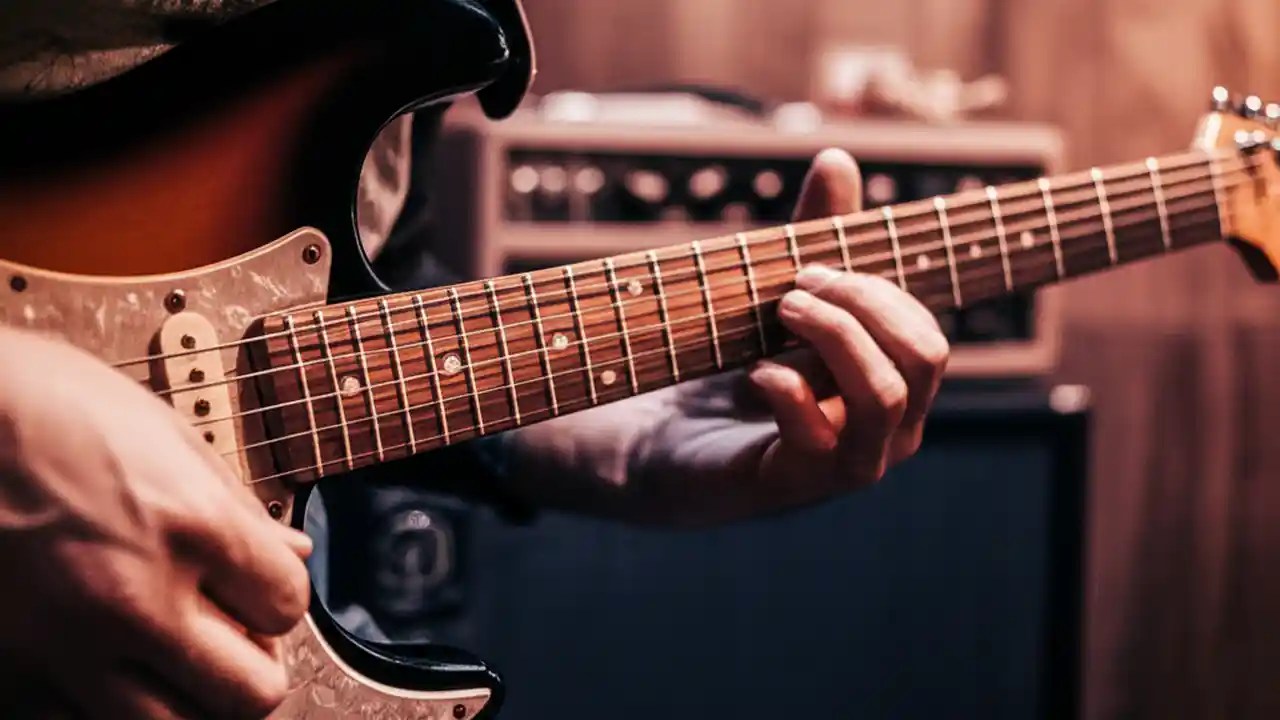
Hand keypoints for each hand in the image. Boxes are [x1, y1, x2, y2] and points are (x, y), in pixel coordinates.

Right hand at [0, 327, 311, 718]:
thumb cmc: (44, 404)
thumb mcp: (162, 432)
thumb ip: (236, 506)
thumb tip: (294, 551)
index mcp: (191, 525)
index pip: (288, 606)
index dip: (277, 596)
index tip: (256, 585)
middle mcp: (136, 595)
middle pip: (252, 695)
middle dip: (250, 666)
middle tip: (228, 638)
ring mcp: (66, 644)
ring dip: (185, 698)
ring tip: (170, 660)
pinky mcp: (7, 671)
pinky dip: (100, 707)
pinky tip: (100, 668)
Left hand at [748, 149, 949, 497]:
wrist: (662, 445)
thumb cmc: (730, 372)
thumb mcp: (777, 295)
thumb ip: (812, 236)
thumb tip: (838, 155)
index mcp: (895, 387)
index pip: (925, 332)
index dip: (875, 290)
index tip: (811, 266)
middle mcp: (888, 433)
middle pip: (925, 356)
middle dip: (863, 303)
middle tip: (795, 286)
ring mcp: (847, 465)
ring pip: (885, 397)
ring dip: (834, 335)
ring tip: (779, 311)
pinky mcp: (794, 484)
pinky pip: (818, 437)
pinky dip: (786, 390)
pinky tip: (753, 372)